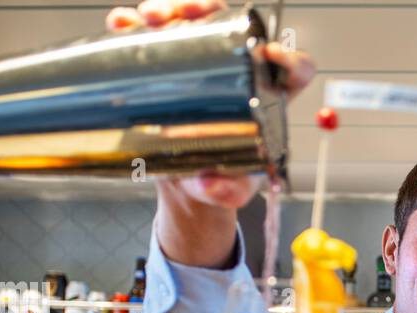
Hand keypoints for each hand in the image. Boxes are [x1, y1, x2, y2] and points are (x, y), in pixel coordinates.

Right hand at [107, 1, 315, 266]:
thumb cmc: (222, 179)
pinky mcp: (172, 64)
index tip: (269, 54)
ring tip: (148, 19)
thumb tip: (213, 185)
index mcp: (269, 98)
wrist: (189, 181)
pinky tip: (121, 25)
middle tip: (185, 17)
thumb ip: (228, 191)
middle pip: (232, 25)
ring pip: (191, 21)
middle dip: (207, 10)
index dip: (289, 59)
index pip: (294, 69)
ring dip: (168, 10)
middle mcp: (239, 71)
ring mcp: (203, 63)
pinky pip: (155, 35)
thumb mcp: (230, 189)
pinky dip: (135, 26)